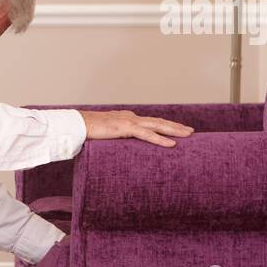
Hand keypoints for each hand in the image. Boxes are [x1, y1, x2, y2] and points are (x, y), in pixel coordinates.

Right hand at [78, 109, 193, 147]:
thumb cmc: (86, 132)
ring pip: (157, 126)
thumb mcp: (104, 135)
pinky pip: (146, 135)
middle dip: (175, 126)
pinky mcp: (125, 128)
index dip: (164, 125)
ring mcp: (128, 121)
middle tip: (191, 131)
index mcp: (126, 118)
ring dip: (174, 130)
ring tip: (188, 134)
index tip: (176, 130)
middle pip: (158, 122)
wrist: (76, 125)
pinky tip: (172, 144)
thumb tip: (116, 149)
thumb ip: (113, 139)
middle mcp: (130, 117)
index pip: (150, 122)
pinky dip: (160, 139)